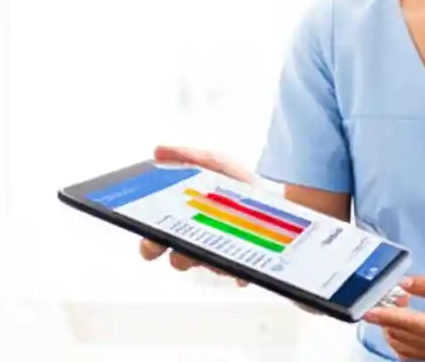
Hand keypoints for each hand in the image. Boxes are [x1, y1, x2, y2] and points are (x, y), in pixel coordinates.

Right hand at [137, 145, 254, 285]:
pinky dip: (237, 270)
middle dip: (163, 251)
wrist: (281, 196)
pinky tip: (239, 267)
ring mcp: (221, 256)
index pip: (158, 235)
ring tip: (199, 248)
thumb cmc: (243, 184)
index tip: (143, 231)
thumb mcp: (215, 163)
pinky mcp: (244, 266)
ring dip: (198, 257)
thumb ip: (187, 157)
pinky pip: (237, 273)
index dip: (147, 237)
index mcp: (187, 222)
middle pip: (174, 256)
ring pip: (203, 264)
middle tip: (158, 243)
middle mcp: (201, 243)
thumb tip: (157, 151)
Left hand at [363, 277, 424, 360]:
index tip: (367, 310)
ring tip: (404, 306)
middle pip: (400, 336)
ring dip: (394, 328)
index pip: (406, 323)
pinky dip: (402, 343)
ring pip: (402, 348)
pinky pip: (412, 356)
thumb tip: (406, 282)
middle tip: (396, 294)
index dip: (384, 316)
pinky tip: (407, 326)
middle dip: (389, 316)